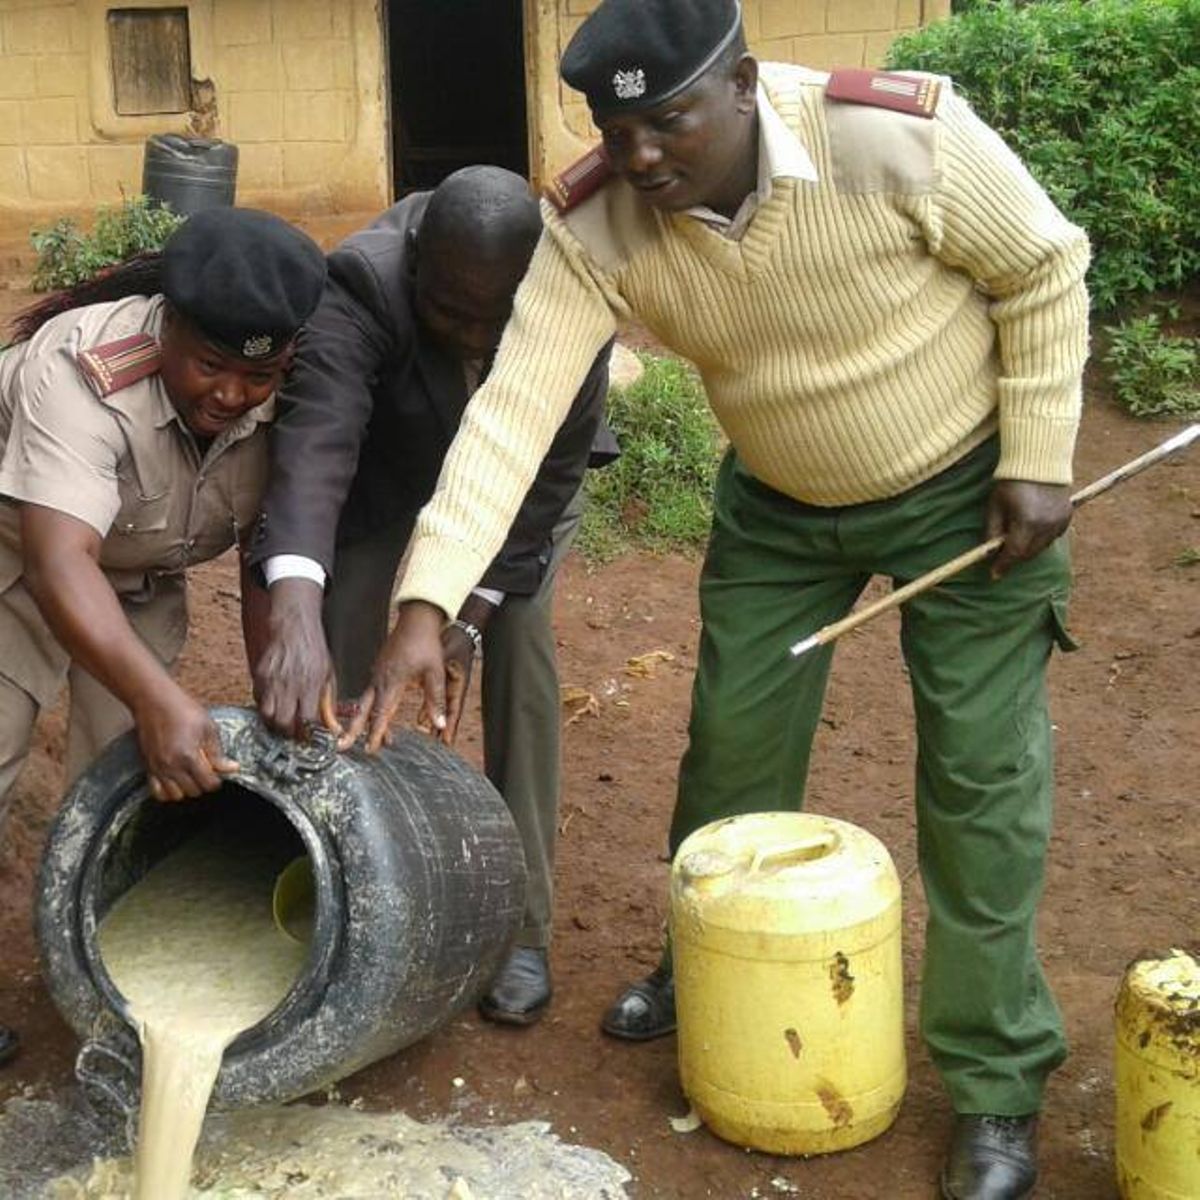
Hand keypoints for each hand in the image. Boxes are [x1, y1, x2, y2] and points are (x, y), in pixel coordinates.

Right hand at [133, 687, 238, 800]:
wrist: (154, 700)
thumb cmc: (181, 709)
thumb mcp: (207, 727)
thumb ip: (217, 752)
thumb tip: (231, 768)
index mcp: (188, 756)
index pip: (208, 784)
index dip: (217, 780)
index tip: (219, 772)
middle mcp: (171, 766)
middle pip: (193, 792)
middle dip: (203, 784)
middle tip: (206, 770)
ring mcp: (157, 768)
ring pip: (175, 795)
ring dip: (186, 789)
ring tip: (191, 774)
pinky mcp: (148, 767)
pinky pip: (157, 792)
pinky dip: (167, 791)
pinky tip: (176, 779)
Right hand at [253, 578, 338, 738]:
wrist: (291, 625)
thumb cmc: (312, 648)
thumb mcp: (327, 673)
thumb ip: (327, 700)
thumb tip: (331, 724)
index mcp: (309, 685)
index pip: (306, 720)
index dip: (306, 733)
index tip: (308, 738)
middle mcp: (288, 685)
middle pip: (282, 722)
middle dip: (288, 733)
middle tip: (293, 734)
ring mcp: (270, 681)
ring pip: (266, 715)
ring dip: (274, 722)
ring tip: (283, 722)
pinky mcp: (258, 676)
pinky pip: (258, 700)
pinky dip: (265, 707)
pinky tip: (275, 704)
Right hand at [340, 601, 448, 752]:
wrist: (417, 619)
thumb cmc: (426, 643)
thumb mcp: (435, 672)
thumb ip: (436, 700)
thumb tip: (440, 724)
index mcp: (392, 681)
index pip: (381, 712)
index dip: (375, 732)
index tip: (370, 748)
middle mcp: (380, 678)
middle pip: (363, 709)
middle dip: (353, 729)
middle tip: (343, 746)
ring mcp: (377, 673)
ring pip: (365, 701)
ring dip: (362, 720)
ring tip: (360, 738)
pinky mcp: (379, 669)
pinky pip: (370, 692)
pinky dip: (369, 706)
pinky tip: (374, 713)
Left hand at [440, 624, 476, 742]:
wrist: (460, 630)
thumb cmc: (453, 643)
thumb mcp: (443, 664)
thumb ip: (436, 688)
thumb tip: (431, 710)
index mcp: (458, 686)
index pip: (453, 712)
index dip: (449, 728)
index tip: (447, 742)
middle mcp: (456, 689)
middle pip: (449, 715)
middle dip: (445, 731)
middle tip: (441, 748)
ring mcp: (451, 686)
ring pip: (443, 709)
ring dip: (437, 724)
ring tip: (432, 741)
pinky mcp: (445, 682)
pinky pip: (437, 701)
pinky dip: (431, 713)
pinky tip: (422, 722)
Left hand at [985, 480, 1072, 577]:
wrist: (1039, 462)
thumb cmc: (1011, 483)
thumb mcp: (995, 506)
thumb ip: (991, 531)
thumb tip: (989, 551)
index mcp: (1027, 522)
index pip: (1015, 553)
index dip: (1003, 565)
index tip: (994, 574)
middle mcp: (1046, 525)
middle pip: (1029, 554)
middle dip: (1014, 558)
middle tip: (1002, 558)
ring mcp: (1060, 522)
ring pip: (1042, 548)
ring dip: (1028, 549)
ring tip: (1016, 542)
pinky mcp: (1067, 518)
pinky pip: (1052, 537)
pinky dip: (1041, 539)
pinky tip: (1032, 530)